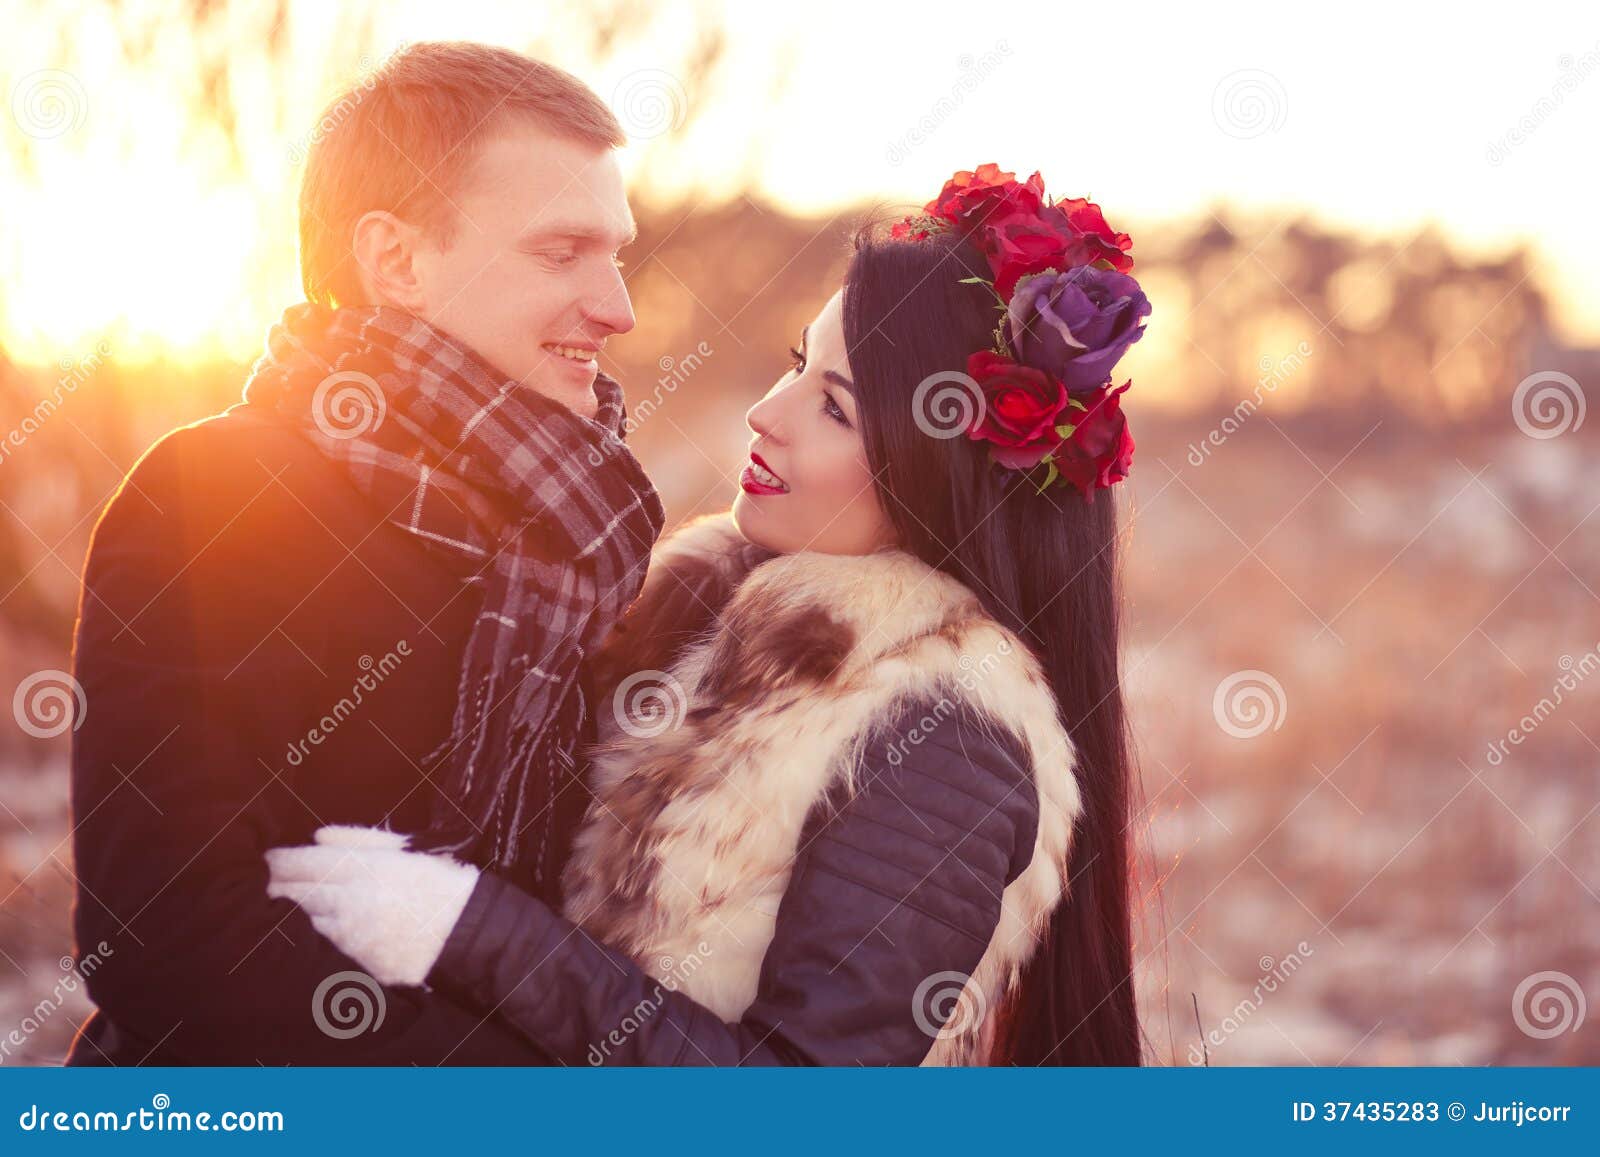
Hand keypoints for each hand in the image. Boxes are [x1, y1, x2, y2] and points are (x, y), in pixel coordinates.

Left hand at [266, 825, 479, 986]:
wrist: (469, 932)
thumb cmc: (441, 882)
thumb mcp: (406, 850)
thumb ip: (358, 840)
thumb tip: (317, 837)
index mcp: (362, 869)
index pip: (303, 864)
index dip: (280, 861)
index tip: (270, 858)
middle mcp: (351, 903)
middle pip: (299, 893)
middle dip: (282, 885)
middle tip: (273, 880)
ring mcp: (354, 936)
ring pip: (314, 919)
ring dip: (309, 908)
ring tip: (311, 898)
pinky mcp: (360, 961)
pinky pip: (334, 942)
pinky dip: (332, 929)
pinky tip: (339, 921)